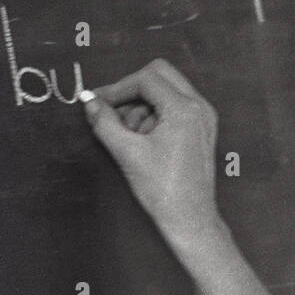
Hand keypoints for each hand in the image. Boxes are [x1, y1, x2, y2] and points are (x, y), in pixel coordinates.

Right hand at [83, 59, 221, 245]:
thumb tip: (90, 102)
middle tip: (113, 112)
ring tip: (128, 136)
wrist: (190, 220)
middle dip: (131, 91)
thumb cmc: (165, 191)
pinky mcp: (201, 130)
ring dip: (141, 106)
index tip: (98, 102)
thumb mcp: (127, 153)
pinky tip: (142, 140)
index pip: (146, 79)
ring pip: (166, 92)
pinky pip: (174, 109)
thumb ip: (104, 122)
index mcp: (185, 109)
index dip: (117, 88)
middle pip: (160, 75)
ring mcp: (204, 119)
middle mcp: (200, 108)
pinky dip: (154, 116)